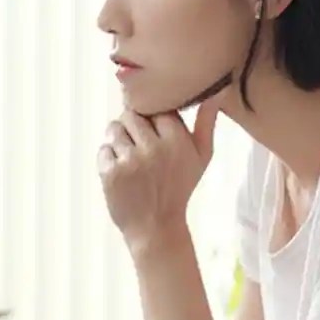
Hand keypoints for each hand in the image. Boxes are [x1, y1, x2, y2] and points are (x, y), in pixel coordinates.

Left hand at [97, 95, 223, 248]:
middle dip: (131, 126)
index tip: (151, 127)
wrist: (157, 228)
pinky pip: (103, 149)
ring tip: (129, 158)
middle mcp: (154, 148)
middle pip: (131, 114)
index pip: (155, 106)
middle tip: (138, 144)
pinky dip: (108, 158)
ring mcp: (131, 161)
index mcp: (177, 140)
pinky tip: (121, 173)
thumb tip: (217, 91)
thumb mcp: (202, 157)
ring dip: (118, 139)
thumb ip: (206, 122)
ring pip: (114, 128)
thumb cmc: (180, 188)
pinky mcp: (111, 173)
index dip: (150, 115)